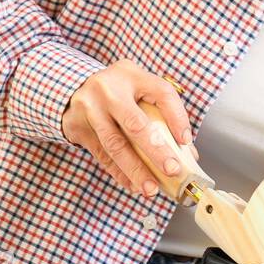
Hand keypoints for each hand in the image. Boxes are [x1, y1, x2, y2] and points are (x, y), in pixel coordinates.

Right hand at [60, 59, 199, 197]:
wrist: (75, 88)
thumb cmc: (118, 91)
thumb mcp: (138, 89)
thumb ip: (162, 114)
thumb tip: (188, 154)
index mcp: (131, 74)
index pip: (161, 92)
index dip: (177, 117)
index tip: (185, 141)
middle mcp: (108, 89)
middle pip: (135, 123)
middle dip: (156, 150)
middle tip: (172, 170)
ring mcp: (90, 109)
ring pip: (115, 145)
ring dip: (135, 171)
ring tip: (151, 188)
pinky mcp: (79, 128)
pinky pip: (102, 156)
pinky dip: (119, 173)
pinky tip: (133, 184)